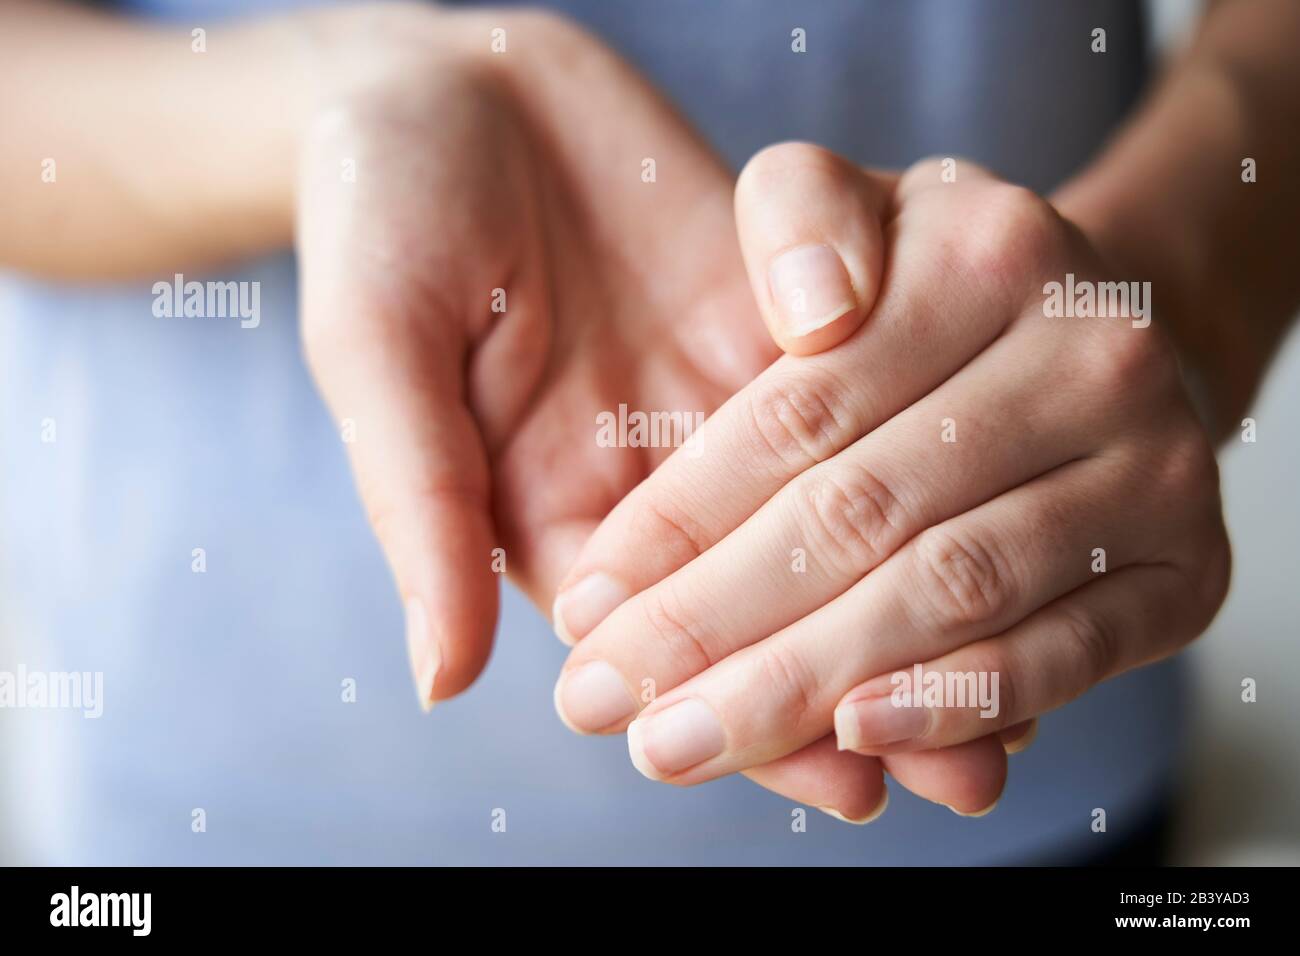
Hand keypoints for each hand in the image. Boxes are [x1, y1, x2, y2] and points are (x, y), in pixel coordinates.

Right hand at [297, 10, 1008, 818]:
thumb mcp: (381, 350)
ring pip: (834, 524)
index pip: (664, 646)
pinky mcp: (776, 320)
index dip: (752, 716)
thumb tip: (439, 679)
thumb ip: (422, 505)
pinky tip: (1002, 512)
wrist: (451, 83)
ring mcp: (721, 399)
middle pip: (769, 607)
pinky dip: (921, 460)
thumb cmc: (383, 210)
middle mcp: (651, 477)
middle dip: (861, 682)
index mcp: (546, 510)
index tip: (848, 784)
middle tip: (968, 773)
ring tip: (1011, 694)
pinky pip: (862, 399)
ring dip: (915, 599)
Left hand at [552, 144, 1229, 793]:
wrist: (1116, 334)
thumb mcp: (864, 205)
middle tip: (600, 697)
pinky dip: (957, 702)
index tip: (586, 602)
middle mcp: (1086, 359)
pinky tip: (854, 741)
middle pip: (860, 516)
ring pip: (946, 595)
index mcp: (986, 256)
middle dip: (710, 623)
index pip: (799, 414)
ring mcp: (1151, 470)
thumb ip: (802, 217)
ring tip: (679, 743)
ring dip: (800, 686)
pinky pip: (1068, 654)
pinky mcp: (1185, 572)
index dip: (678, 517)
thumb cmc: (942, 284)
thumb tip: (809, 309)